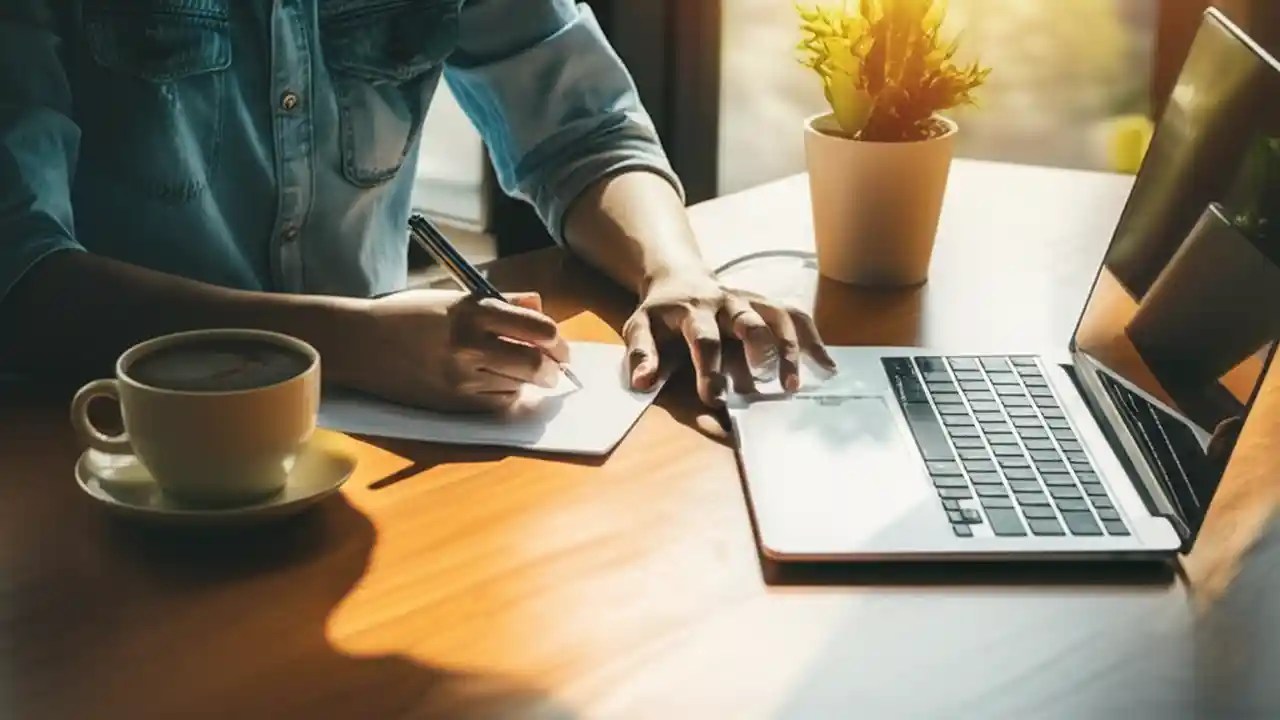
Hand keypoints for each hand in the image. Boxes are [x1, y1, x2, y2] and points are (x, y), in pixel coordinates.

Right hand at [331, 289, 567, 411]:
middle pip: (535, 363)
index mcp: (473, 311)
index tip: (557, 344)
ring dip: (531, 383)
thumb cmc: (408, 314)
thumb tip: (539, 307)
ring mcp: (460, 377)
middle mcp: (470, 344)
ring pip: (518, 386)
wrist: (361, 343)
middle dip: (554, 368)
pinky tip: (503, 386)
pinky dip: (509, 396)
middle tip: (555, 368)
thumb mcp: (455, 297)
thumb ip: (502, 301)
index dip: (556, 339)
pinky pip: (497, 405)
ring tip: (527, 375)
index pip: (538, 329)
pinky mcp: (451, 402)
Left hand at [623, 272, 835, 404]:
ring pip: (778, 317)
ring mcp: (750, 301)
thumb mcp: (640, 328)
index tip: (714, 398)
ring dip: (791, 349)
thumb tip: (643, 382)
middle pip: (749, 322)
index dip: (709, 368)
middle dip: (760, 353)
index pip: (704, 338)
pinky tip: (826, 367)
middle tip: (767, 385)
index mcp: (693, 310)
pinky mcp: (766, 305)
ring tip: (793, 385)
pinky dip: (813, 340)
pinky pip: (795, 317)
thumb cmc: (661, 313)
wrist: (679, 279)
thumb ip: (642, 354)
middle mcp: (726, 302)